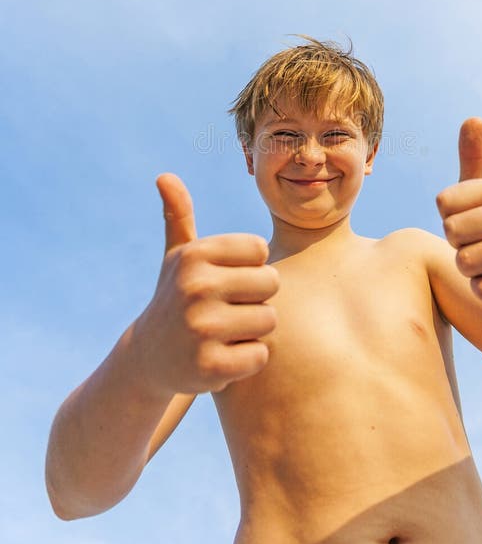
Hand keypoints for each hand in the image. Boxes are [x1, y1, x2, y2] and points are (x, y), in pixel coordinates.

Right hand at [134, 174, 278, 395]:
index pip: (259, 249)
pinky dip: (248, 359)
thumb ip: (178, 214)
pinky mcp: (210, 367)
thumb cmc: (175, 297)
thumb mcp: (176, 256)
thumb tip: (165, 176)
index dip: (249, 266)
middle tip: (227, 308)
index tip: (225, 279)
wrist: (148, 359)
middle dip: (256, 298)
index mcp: (194, 255)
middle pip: (271, 283)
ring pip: (269, 320)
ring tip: (224, 331)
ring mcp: (201, 329)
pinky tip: (222, 356)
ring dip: (253, 329)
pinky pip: (260, 355)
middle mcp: (196, 287)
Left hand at [435, 118, 481, 312]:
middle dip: (457, 245)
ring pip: (466, 262)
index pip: (443, 204)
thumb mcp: (480, 194)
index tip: (469, 222)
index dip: (448, 218)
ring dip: (469, 271)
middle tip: (478, 245)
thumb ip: (473, 158)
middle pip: (453, 232)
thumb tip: (473, 118)